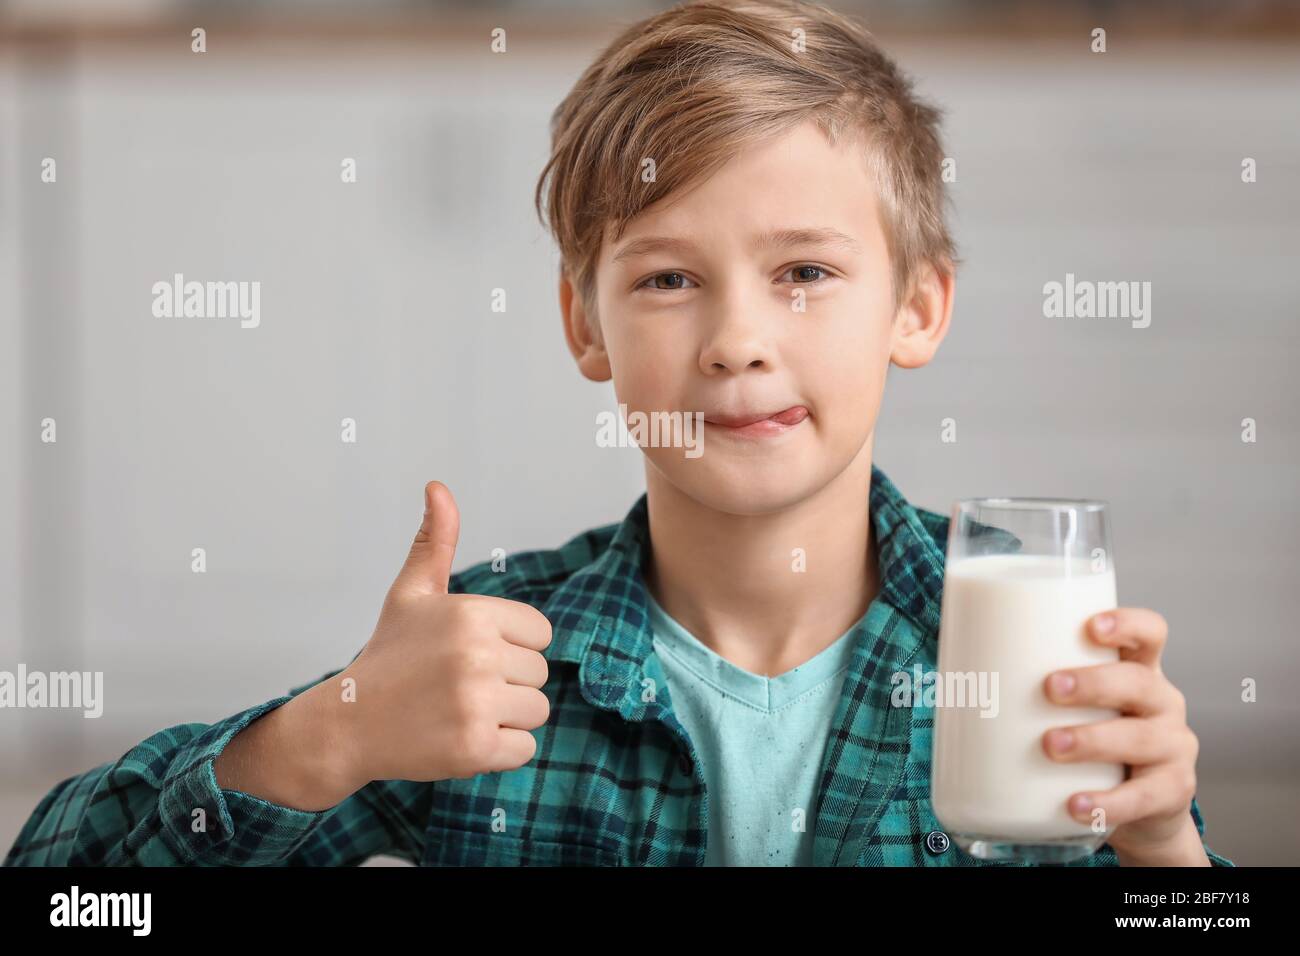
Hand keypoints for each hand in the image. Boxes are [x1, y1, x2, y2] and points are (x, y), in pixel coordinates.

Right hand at [323, 480, 552, 792]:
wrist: (346, 723)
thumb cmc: (387, 656)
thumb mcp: (411, 593)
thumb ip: (435, 541)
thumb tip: (438, 486)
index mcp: (473, 613)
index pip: (540, 633)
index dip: (510, 646)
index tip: (468, 655)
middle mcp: (478, 655)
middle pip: (539, 674)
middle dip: (506, 684)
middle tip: (456, 687)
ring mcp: (477, 703)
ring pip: (537, 711)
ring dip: (505, 718)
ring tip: (459, 711)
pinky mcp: (476, 748)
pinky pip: (525, 750)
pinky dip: (499, 752)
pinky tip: (460, 738)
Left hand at [1040, 607, 1208, 864]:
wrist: (1141, 808)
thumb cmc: (1092, 738)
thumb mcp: (1074, 706)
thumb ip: (1033, 686)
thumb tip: (949, 679)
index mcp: (1139, 670)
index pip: (1150, 633)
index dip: (1127, 624)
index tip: (1090, 626)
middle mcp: (1162, 703)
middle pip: (1139, 682)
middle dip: (1094, 683)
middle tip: (1049, 688)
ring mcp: (1172, 748)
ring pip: (1141, 738)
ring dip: (1093, 740)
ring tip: (1051, 744)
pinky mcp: (1170, 793)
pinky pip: (1143, 798)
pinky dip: (1108, 803)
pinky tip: (1075, 805)